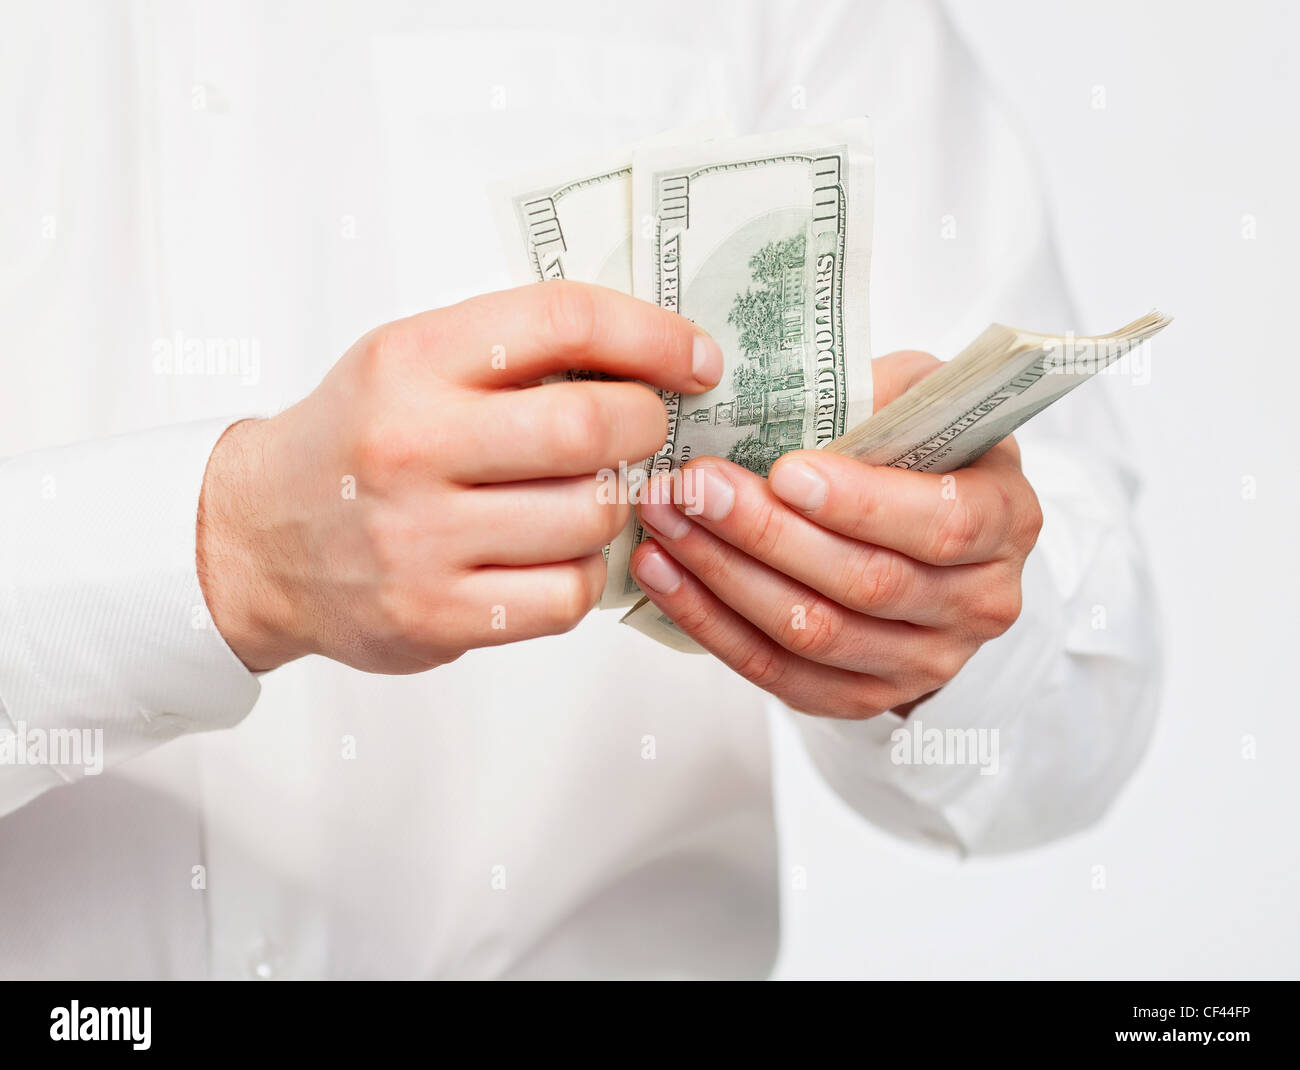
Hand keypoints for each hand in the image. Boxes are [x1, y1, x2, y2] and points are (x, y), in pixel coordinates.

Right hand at [197, 282, 721, 673]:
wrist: (254, 538)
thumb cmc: (354, 442)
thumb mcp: (410, 362)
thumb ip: (513, 352)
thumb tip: (649, 356)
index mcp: (411, 360)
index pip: (564, 321)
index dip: (653, 335)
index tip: (697, 359)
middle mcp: (412, 445)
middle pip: (592, 427)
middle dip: (646, 426)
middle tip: (644, 430)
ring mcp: (421, 539)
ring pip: (592, 518)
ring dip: (612, 506)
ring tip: (580, 497)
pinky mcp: (435, 615)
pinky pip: (568, 596)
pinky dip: (583, 575)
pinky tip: (553, 556)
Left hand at [629, 350, 1043, 718]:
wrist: (934, 543)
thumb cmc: (921, 456)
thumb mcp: (920, 402)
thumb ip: (876, 393)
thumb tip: (786, 394)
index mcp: (1005, 520)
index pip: (941, 523)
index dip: (861, 503)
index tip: (785, 470)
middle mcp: (977, 603)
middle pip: (864, 582)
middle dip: (766, 533)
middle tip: (693, 486)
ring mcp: (923, 662)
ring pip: (813, 632)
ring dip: (723, 577)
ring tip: (664, 522)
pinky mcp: (862, 697)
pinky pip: (778, 673)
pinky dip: (712, 624)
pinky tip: (665, 575)